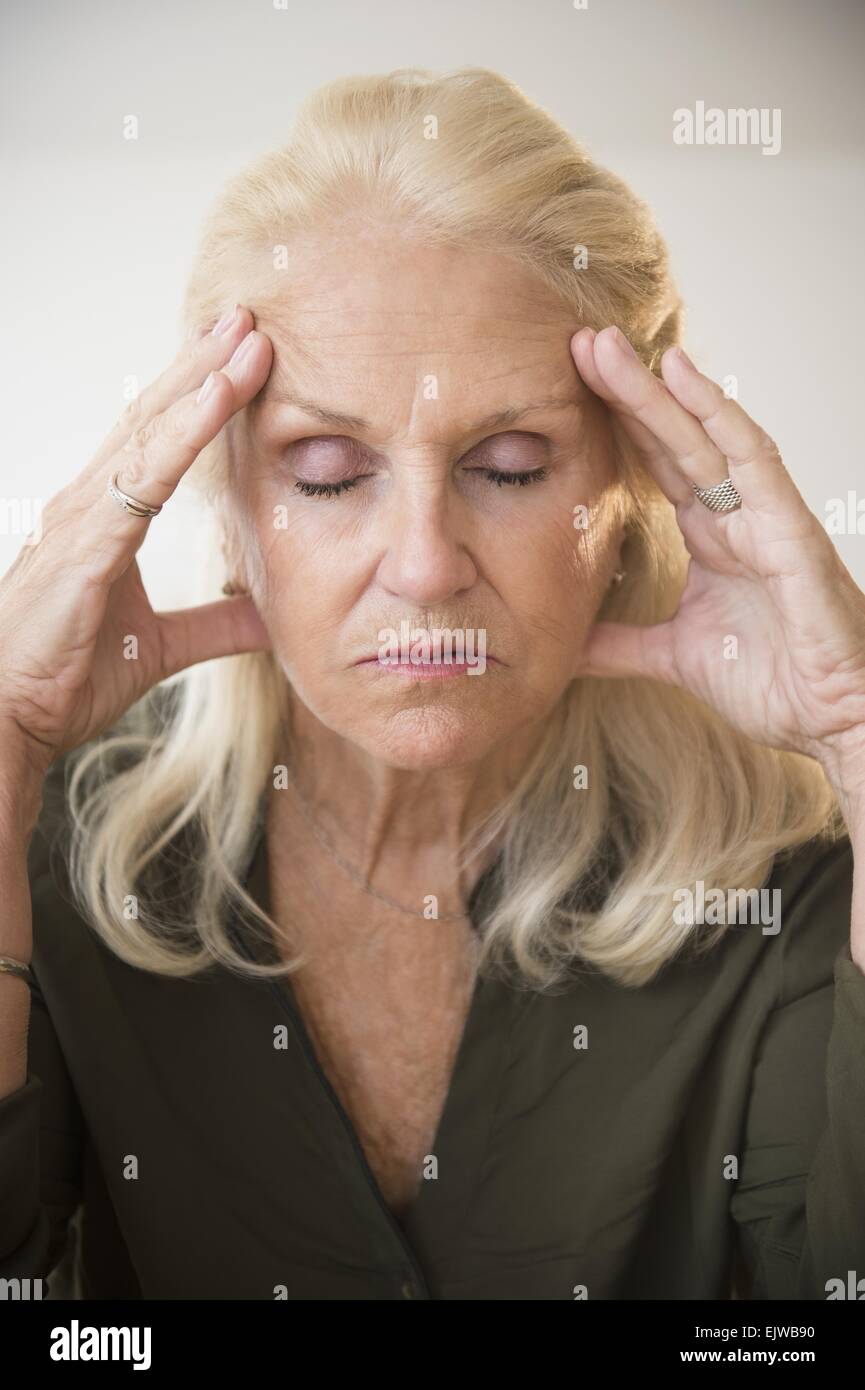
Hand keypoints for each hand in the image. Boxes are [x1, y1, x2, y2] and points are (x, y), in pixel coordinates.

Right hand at [0, 305, 272, 784]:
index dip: (198, 395)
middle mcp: (90, 502)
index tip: (241, 354)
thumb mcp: (160, 647)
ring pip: (152, 430)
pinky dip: (186, 431)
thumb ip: (215, 627)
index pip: (157, 440)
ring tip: (248, 334)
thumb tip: (270, 617)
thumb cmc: (63, 675)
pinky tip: (220, 395)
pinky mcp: (86, 542)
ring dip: (204, 379)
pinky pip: (145, 474)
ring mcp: (84, 515)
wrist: (7, 714)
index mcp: (104, 519)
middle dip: (203, 363)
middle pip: (154, 415)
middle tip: (250, 314)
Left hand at [570, 325, 864, 798]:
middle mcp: (734, 515)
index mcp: (710, 538)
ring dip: (656, 389)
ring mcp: (763, 515)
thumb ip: (619, 644)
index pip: (655, 466)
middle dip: (625, 391)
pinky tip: (684, 375)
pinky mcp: (790, 528)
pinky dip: (719, 415)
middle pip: (671, 438)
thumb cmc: (770, 682)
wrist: (830, 721)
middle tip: (578, 343)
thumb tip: (565, 645)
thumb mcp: (671, 657)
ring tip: (609, 348)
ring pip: (703, 436)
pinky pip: (753, 459)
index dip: (615, 426)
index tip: (565, 388)